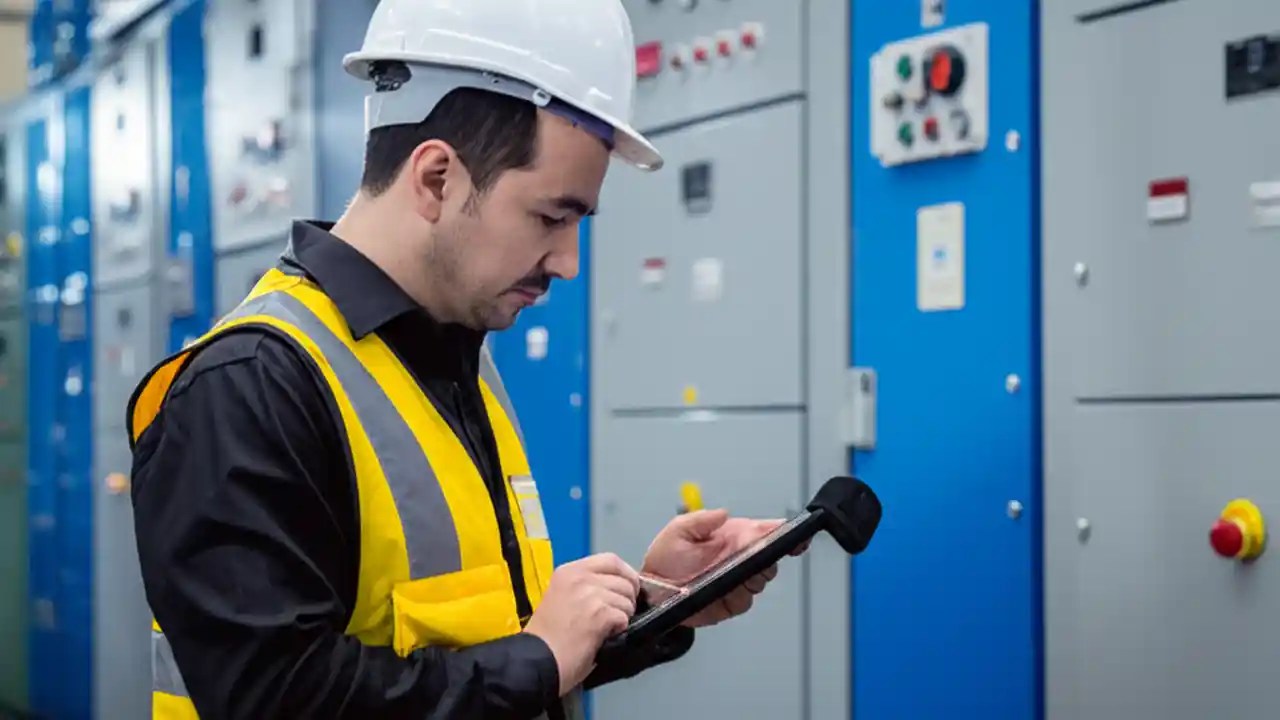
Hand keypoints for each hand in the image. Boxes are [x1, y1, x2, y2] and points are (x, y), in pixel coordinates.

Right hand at [523, 553, 639, 694]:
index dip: (626, 574)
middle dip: (628, 598)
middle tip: (621, 613)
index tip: (628, 589)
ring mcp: (589, 594)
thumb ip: (585, 588)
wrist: (538, 660)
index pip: (611, 560)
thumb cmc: (547, 636)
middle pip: (623, 579)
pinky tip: (608, 635)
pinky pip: (624, 616)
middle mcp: (579, 577)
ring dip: (625, 615)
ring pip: (626, 599)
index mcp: (568, 571)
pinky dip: (621, 627)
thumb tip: (616, 589)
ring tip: (611, 627)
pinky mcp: (598, 614)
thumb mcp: (562, 597)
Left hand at [640, 509, 808, 628]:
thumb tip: (723, 513)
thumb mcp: (678, 531)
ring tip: (740, 571)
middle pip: (770, 557)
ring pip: (762, 578)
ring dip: (756, 575)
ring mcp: (737, 581)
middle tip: (759, 554)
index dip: (782, 532)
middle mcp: (739, 558)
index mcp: (732, 537)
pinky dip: (740, 595)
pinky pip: (745, 600)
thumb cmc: (664, 558)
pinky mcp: (731, 602)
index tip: (795, 534)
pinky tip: (728, 588)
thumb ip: (700, 520)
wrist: (652, 592)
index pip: (765, 532)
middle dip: (769, 555)